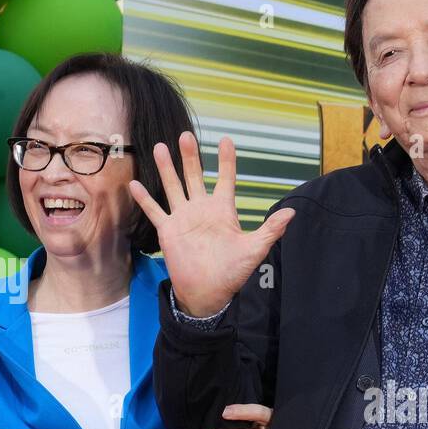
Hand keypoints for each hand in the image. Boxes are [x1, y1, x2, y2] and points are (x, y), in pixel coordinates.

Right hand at [128, 132, 294, 317]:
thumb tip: (292, 213)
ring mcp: (183, 218)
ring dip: (167, 168)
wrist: (208, 293)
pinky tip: (135, 183)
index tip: (226, 140)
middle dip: (191, 157)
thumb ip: (270, 230)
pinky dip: (145, 198)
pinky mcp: (168, 230)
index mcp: (223, 210)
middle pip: (195, 176)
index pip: (225, 179)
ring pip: (173, 186)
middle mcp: (202, 209)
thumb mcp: (254, 249)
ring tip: (160, 147)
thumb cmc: (232, 273)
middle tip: (186, 135)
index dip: (226, 161)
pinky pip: (155, 211)